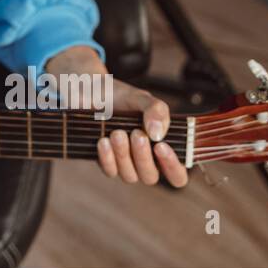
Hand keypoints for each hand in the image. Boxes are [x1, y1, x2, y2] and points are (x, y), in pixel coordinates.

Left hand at [44, 45, 188, 187]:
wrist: (91, 91)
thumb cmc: (122, 97)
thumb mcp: (142, 98)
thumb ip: (156, 111)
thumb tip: (157, 134)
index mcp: (162, 148)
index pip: (177, 174)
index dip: (173, 167)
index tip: (161, 146)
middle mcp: (146, 160)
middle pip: (150, 177)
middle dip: (143, 157)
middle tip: (137, 134)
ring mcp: (125, 163)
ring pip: (130, 176)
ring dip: (124, 155)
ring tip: (117, 133)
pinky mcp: (106, 162)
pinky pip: (109, 171)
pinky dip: (107, 158)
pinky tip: (103, 141)